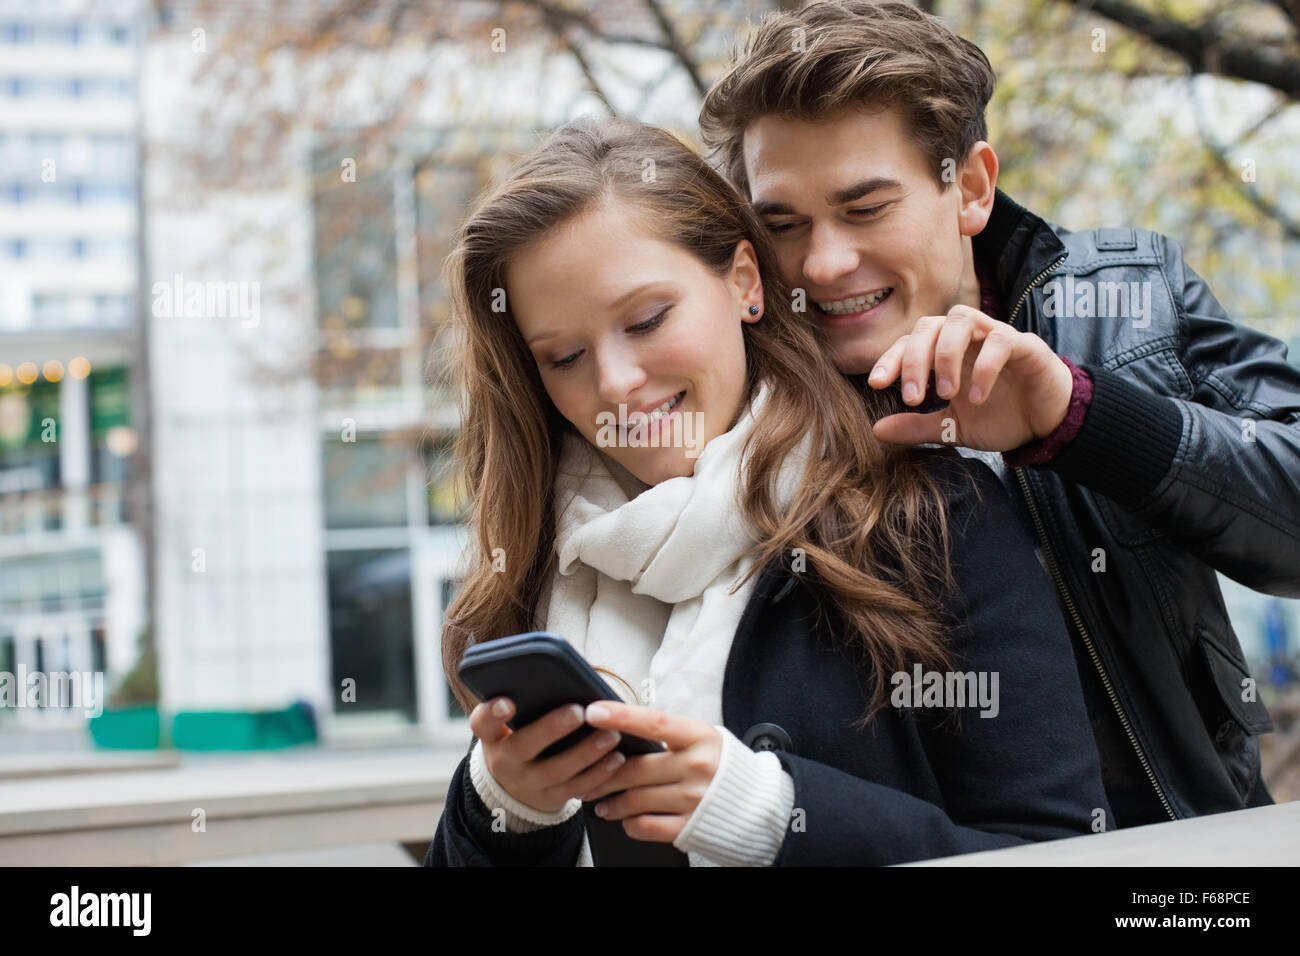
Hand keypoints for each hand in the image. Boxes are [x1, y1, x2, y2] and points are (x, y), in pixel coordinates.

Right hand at [470, 697, 627, 813]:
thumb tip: (565, 674)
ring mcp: (527, 784)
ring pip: (555, 771)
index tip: (508, 701)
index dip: (492, 713)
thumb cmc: (522, 739)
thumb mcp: (513, 724)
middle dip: (551, 729)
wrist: (516, 788)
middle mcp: (505, 762)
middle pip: (523, 747)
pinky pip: (576, 789)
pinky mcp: (551, 799)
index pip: (482, 723)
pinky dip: (598, 775)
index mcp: (492, 736)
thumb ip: (529, 703)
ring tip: (611, 735)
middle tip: (578, 711)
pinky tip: (617, 758)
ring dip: (586, 753)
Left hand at [577, 700, 722, 843]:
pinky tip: (626, 819)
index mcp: (700, 737)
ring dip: (611, 802)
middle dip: (603, 774)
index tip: (594, 712)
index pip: (655, 723)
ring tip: (600, 802)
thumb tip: (624, 729)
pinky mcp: (690, 827)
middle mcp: (697, 767)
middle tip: (584, 776)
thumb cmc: (724, 766)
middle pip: (635, 768)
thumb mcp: (704, 740)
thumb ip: (670, 736)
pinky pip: (646, 826)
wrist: (760, 805)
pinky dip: (630, 823)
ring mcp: (694, 799)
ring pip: (635, 799)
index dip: (622, 716)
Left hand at [867, 305, 1073, 451]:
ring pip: (962, 318)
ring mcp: (995, 337)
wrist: (1047, 424)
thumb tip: (876, 430)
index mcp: (946, 353)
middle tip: (912, 397)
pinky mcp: (1025, 345)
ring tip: (945, 394)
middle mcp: (967, 339)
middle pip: (930, 324)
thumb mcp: (952, 429)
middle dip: (913, 358)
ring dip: (946, 355)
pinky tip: (976, 398)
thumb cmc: (1000, 416)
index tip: (876, 384)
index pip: (910, 342)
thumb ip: (917, 427)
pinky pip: (1000, 340)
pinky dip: (983, 367)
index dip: (890, 359)